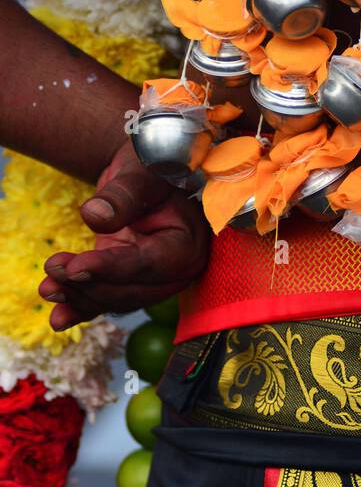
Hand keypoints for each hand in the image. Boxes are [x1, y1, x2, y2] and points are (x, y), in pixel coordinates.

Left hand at [38, 142, 209, 330]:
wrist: (145, 173)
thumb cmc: (150, 167)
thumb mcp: (141, 173)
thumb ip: (123, 195)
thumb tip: (94, 216)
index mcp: (188, 244)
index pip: (147, 264)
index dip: (110, 268)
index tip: (76, 268)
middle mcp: (175, 270)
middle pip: (129, 290)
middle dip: (88, 285)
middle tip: (54, 269)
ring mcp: (153, 280)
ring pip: (114, 300)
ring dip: (79, 296)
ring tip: (47, 286)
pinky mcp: (130, 282)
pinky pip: (106, 301)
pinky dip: (81, 311)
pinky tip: (58, 319)